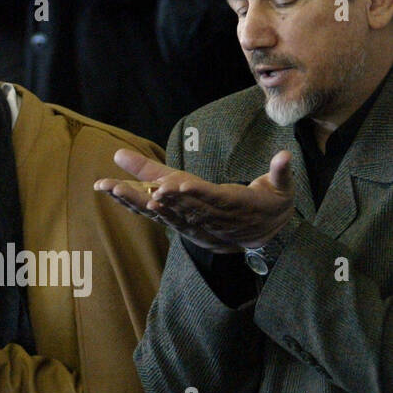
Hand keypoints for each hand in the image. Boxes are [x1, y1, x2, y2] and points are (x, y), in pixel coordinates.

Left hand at [94, 147, 295, 251]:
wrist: (266, 236)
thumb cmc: (271, 204)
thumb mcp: (281, 189)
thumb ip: (281, 173)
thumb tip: (285, 156)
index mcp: (234, 204)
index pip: (209, 197)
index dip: (192, 193)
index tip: (171, 186)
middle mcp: (208, 215)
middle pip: (176, 205)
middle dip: (148, 194)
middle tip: (122, 185)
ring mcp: (194, 222)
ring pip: (160, 211)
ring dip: (133, 200)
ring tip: (108, 187)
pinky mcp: (184, 224)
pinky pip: (156, 215)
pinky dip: (135, 205)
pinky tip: (113, 192)